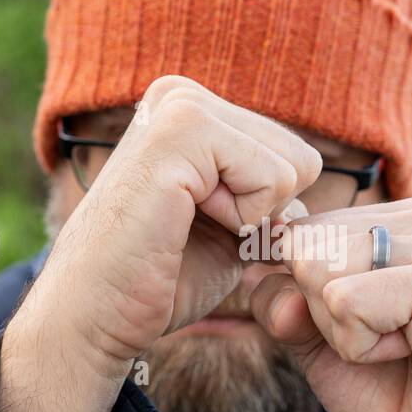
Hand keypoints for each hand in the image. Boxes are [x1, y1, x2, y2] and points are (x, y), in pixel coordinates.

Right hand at [0, 75, 320, 411]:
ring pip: (291, 167)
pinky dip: (243, 221)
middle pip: (300, 157)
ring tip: (187, 228)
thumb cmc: (159, 281)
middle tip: (198, 234)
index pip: (293, 155)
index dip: (269, 214)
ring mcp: (179, 105)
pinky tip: (185, 226)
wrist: (96, 317)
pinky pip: (272, 179)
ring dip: (252, 218)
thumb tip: (316, 170)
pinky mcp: (180, 132)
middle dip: (266, 214)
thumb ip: (271, 195)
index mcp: (193, 109)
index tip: (207, 231)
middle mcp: (183, 94)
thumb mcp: (233, 227)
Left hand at [250, 198, 411, 411]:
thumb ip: (280, 296)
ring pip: (319, 269)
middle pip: (304, 245)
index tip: (369, 329)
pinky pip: (345, 302)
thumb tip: (254, 267)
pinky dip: (359, 347)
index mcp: (403, 218)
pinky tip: (411, 356)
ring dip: (342, 332)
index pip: (298, 231)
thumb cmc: (389, 398)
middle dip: (322, 314)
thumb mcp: (316, 337)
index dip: (307, 298)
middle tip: (385, 346)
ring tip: (399, 349)